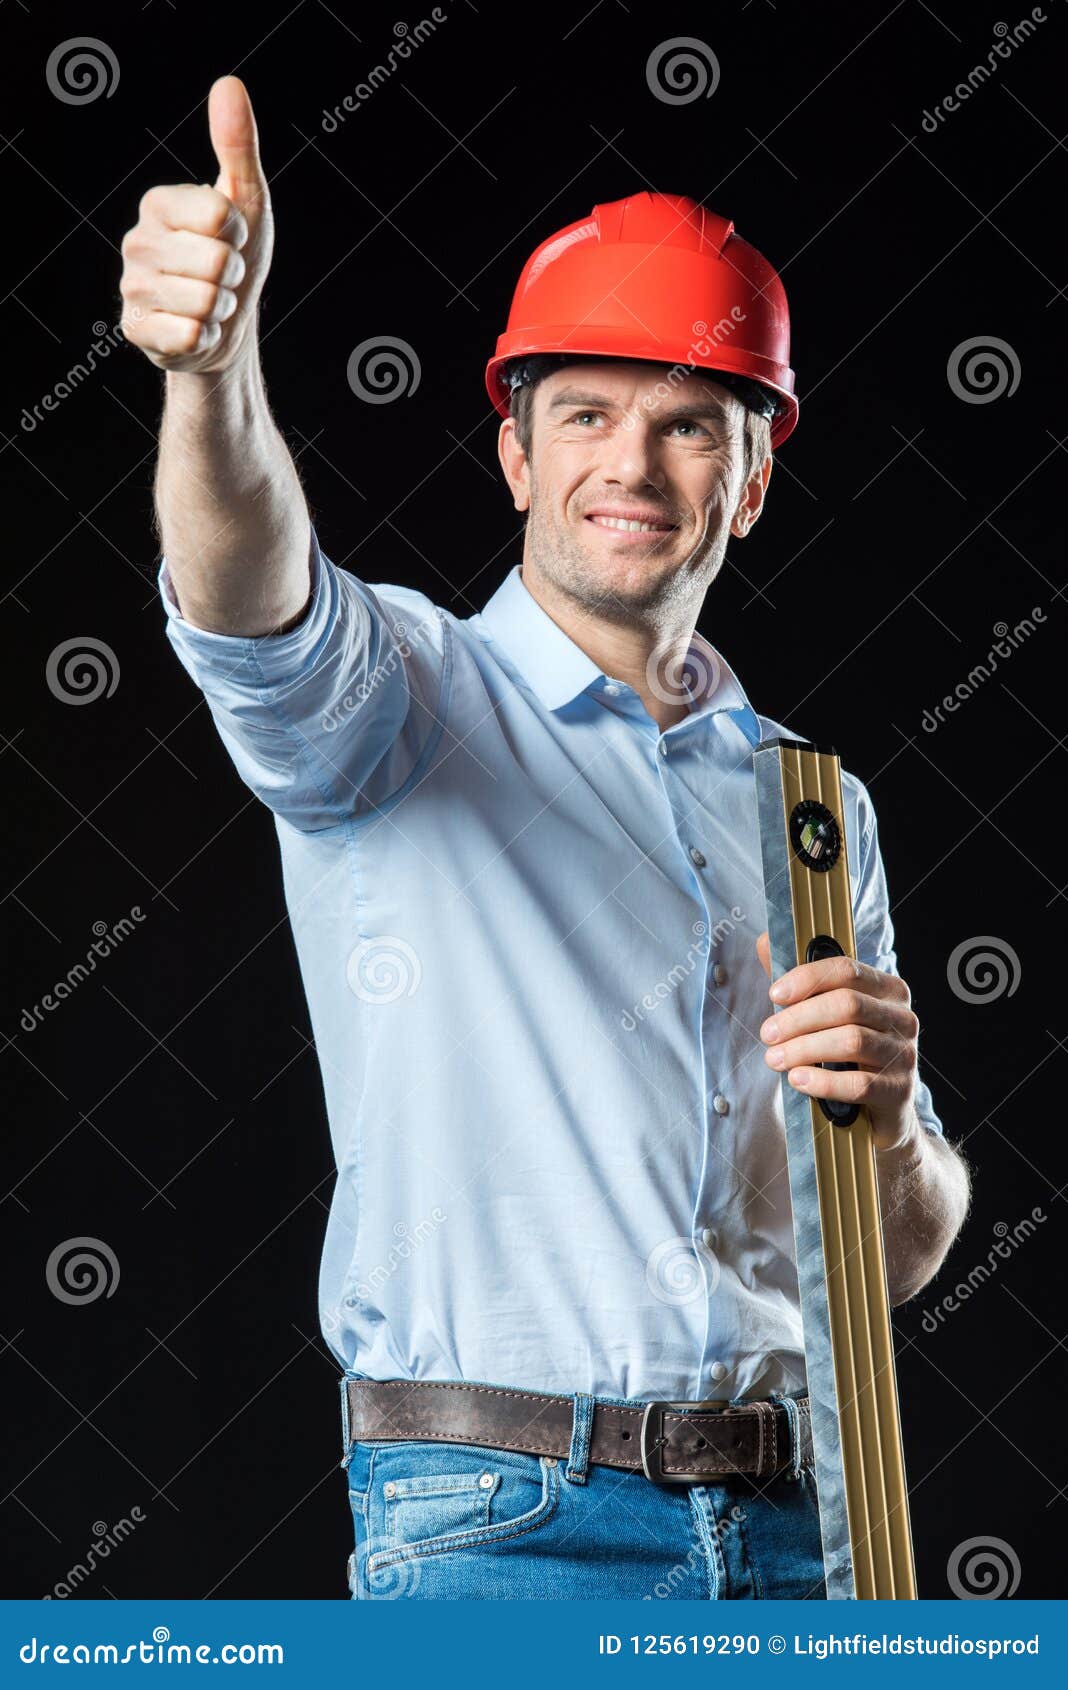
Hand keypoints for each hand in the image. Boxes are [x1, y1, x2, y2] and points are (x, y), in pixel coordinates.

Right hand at [119, 76, 272, 373]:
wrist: (224, 325)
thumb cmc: (235, 256)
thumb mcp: (245, 199)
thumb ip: (237, 145)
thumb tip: (230, 84)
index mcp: (158, 204)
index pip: (221, 216)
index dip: (239, 234)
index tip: (230, 238)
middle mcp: (136, 242)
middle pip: (218, 262)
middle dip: (233, 275)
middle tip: (220, 276)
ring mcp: (132, 288)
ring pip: (207, 301)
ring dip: (222, 308)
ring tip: (209, 302)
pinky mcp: (137, 330)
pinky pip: (191, 335)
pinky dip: (206, 337)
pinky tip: (195, 329)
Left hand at [754, 930, 921, 1152]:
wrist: (883, 1112)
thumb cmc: (849, 1056)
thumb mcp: (827, 1016)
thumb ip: (799, 982)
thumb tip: (764, 942)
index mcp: (887, 989)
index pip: (846, 969)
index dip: (806, 979)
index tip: (774, 995)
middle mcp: (902, 1017)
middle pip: (847, 1004)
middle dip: (799, 1018)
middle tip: (767, 1034)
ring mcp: (904, 1054)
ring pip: (851, 1041)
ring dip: (804, 1049)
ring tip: (775, 1059)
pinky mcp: (899, 1090)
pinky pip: (859, 1083)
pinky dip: (823, 1081)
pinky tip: (798, 1080)